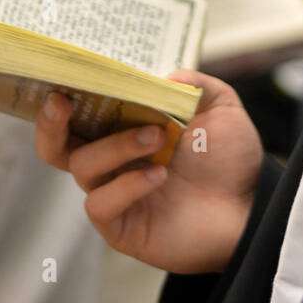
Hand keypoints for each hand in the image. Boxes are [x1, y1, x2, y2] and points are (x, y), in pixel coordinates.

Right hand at [34, 70, 263, 273]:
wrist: (252, 207)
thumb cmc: (231, 160)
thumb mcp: (221, 109)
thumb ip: (195, 85)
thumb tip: (163, 76)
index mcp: (128, 130)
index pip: (83, 114)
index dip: (66, 98)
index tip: (64, 79)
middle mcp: (114, 162)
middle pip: (57, 146)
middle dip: (51, 123)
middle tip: (63, 102)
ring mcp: (116, 194)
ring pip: (83, 166)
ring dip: (116, 145)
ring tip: (157, 137)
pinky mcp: (122, 227)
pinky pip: (100, 204)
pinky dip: (126, 184)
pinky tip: (159, 175)